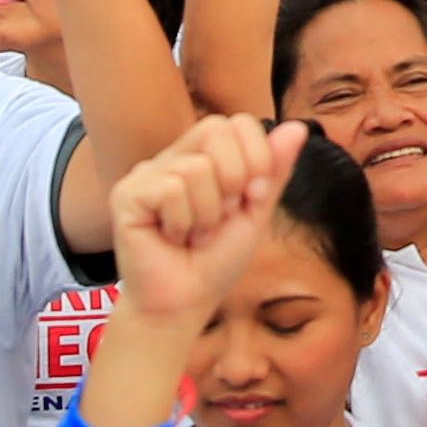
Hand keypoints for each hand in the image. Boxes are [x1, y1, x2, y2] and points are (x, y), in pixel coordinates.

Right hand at [108, 115, 308, 325]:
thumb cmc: (215, 261)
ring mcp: (146, 174)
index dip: (256, 157)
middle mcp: (171, 158)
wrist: (184, 304)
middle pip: (216, 129)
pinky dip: (183, 222)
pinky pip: (170, 189)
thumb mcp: (255, 212)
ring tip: (193, 235)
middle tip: (219, 219)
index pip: (237, 122)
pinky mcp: (126, 194)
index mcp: (201, 157)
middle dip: (234, 181)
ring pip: (196, 167)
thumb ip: (274, 170)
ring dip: (207, 213)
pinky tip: (171, 239)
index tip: (250, 199)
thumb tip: (299, 127)